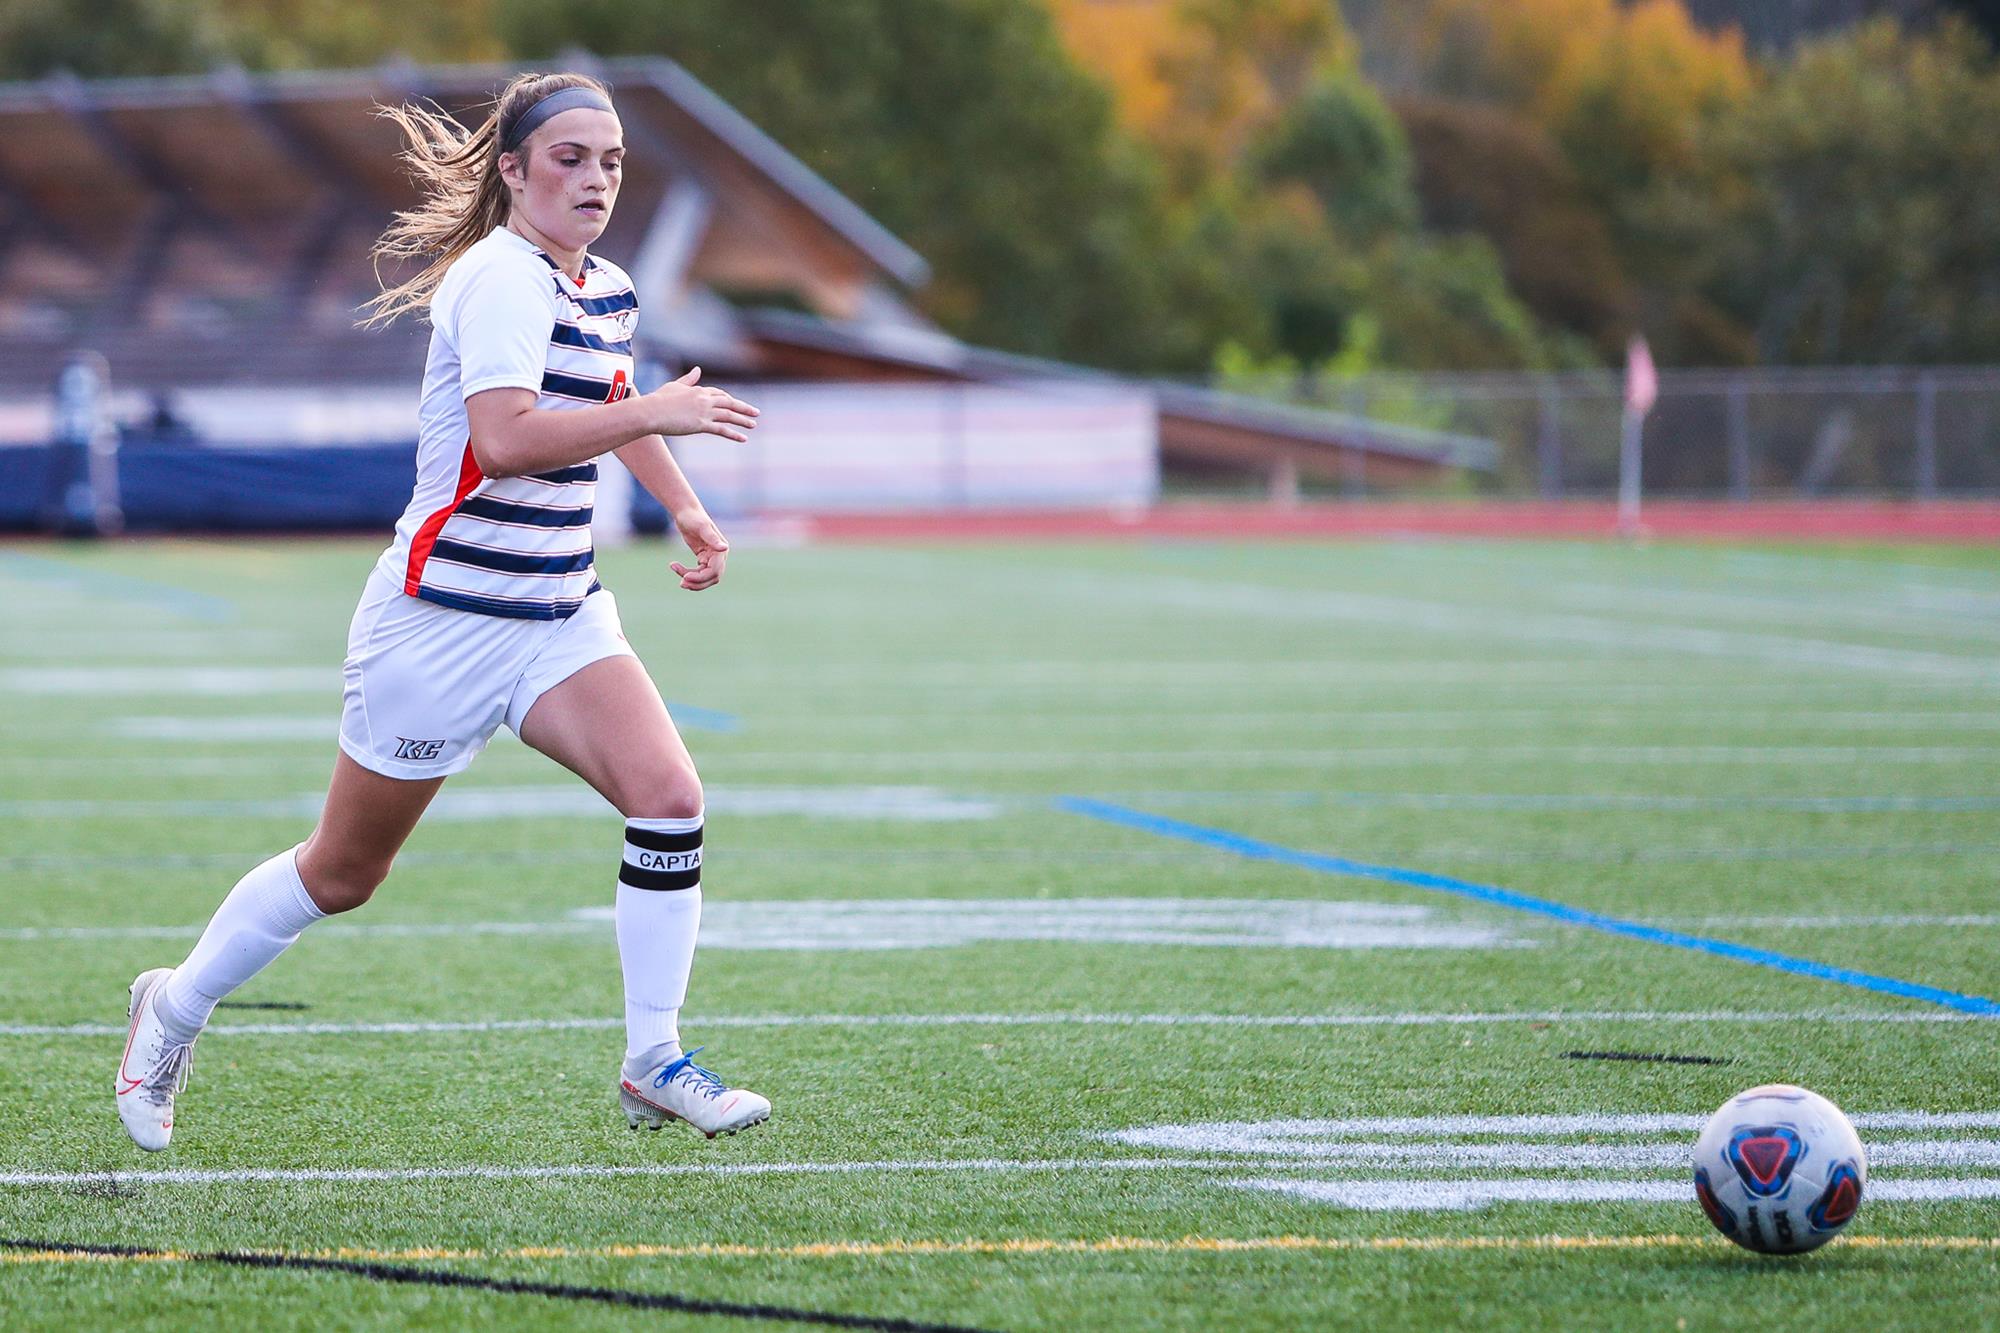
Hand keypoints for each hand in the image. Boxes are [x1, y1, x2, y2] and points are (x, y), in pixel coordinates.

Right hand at [644, 367, 758, 441]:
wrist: (651, 411)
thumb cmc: (658, 400)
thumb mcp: (675, 386)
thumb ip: (688, 379)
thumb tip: (698, 369)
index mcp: (698, 390)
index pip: (718, 394)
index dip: (728, 400)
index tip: (735, 404)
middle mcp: (704, 399)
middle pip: (729, 403)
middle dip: (743, 408)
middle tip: (755, 412)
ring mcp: (704, 412)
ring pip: (729, 415)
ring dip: (743, 420)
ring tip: (753, 424)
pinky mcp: (701, 424)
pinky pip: (722, 430)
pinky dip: (734, 434)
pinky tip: (743, 438)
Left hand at [670, 507, 728, 591]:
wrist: (686, 512)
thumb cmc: (694, 517)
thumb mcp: (702, 527)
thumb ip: (713, 539)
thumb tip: (724, 548)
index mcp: (721, 551)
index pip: (714, 572)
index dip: (701, 578)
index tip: (684, 577)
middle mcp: (719, 556)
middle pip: (712, 578)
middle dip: (697, 583)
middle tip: (681, 583)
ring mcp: (711, 558)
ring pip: (704, 578)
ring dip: (692, 581)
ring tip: (676, 573)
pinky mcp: (703, 558)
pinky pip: (698, 573)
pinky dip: (687, 574)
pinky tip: (674, 566)